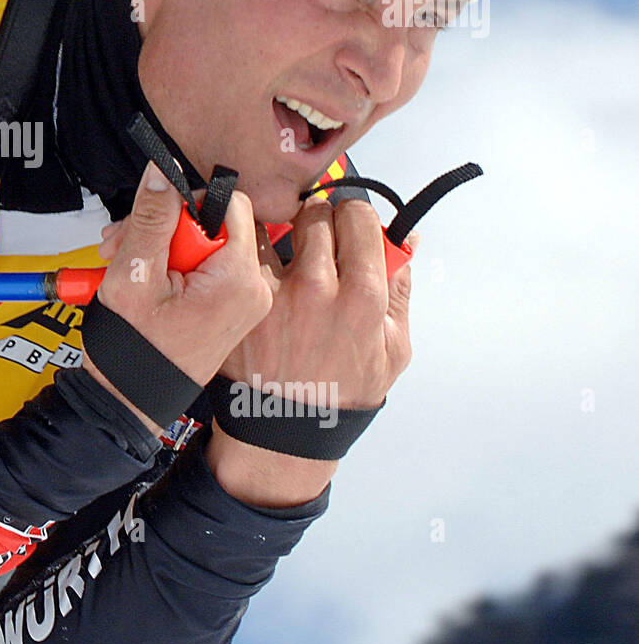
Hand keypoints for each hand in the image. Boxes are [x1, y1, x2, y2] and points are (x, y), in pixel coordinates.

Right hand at [87, 162, 272, 412]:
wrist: (130, 400)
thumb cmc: (133, 353)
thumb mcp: (134, 276)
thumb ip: (152, 218)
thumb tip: (162, 172)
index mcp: (238, 279)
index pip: (229, 204)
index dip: (186, 204)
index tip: (153, 222)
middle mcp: (251, 289)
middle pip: (214, 223)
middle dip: (164, 227)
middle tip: (123, 244)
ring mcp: (242, 301)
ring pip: (205, 244)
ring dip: (162, 245)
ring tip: (126, 266)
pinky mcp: (230, 307)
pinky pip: (206, 268)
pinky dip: (173, 266)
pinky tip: (145, 280)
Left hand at [220, 196, 414, 408]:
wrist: (287, 431)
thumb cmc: (344, 392)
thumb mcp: (393, 347)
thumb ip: (401, 286)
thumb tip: (407, 237)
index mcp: (362, 295)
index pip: (358, 215)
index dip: (355, 215)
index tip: (350, 224)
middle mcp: (315, 288)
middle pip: (316, 212)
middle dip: (319, 219)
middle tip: (317, 236)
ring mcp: (271, 294)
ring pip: (271, 225)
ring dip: (277, 231)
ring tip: (282, 250)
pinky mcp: (238, 303)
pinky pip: (239, 256)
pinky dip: (245, 254)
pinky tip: (255, 268)